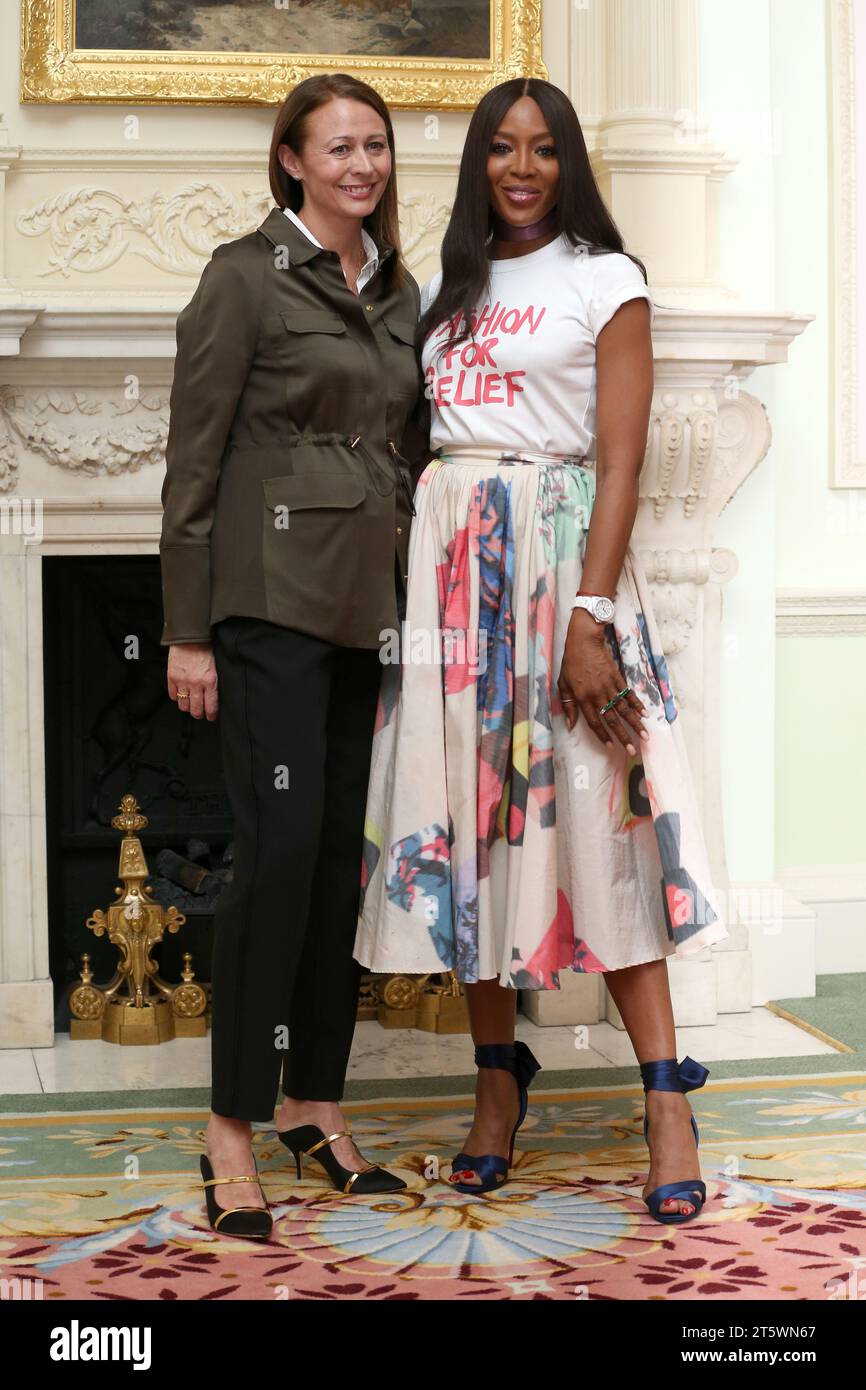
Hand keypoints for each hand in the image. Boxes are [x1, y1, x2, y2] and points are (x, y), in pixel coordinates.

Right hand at [167, 642, 217, 720]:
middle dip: (199, 714)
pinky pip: (173, 695)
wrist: (190, 636)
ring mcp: (182, 681)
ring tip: (190, 705)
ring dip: (187, 707)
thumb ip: (213, 683)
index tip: (212, 717)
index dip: (211, 715)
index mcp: (210, 681)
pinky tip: (181, 694)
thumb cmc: (205, 649)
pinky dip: (176, 697)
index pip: (211, 706)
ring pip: (183, 705)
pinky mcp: (171, 677)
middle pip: (196, 710)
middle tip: (200, 713)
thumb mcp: (215, 667)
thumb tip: (213, 698)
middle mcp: (196, 684)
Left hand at [557, 609, 647, 753]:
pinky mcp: (617, 678)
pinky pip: (628, 694)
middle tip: (633, 750)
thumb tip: (570, 726)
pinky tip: (645, 714)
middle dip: (624, 736)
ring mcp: (609, 687)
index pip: (594, 722)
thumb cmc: (571, 664)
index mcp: (583, 699)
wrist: (584, 641)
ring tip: (645, 736)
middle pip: (612, 720)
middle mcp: (597, 695)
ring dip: (635, 724)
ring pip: (623, 709)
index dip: (603, 736)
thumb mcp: (563, 685)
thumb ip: (567, 706)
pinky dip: (637, 704)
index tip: (612, 747)